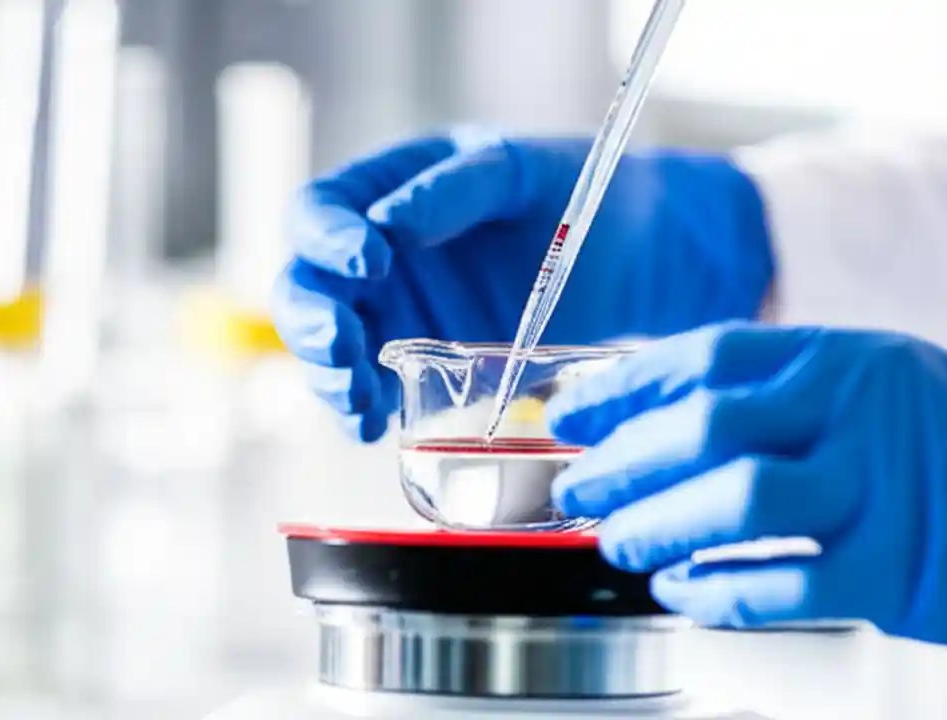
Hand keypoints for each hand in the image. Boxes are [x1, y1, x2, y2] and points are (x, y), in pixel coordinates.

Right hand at [271, 130, 771, 440]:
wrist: (640, 260)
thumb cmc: (580, 196)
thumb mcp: (522, 172)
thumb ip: (456, 188)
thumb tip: (385, 224)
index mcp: (390, 188)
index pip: (322, 210)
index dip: (327, 239)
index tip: (370, 262)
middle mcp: (378, 254)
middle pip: (306, 287)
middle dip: (312, 321)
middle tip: (341, 345)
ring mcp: (396, 314)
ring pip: (329, 348)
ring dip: (329, 376)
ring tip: (359, 399)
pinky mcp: (421, 368)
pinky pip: (373, 391)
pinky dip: (362, 410)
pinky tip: (373, 424)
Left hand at [547, 322, 946, 647]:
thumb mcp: (872, 385)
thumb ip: (777, 397)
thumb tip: (653, 426)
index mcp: (838, 356)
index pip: (705, 357)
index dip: (621, 387)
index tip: (564, 415)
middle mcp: (857, 409)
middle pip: (708, 426)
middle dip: (622, 462)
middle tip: (575, 491)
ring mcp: (882, 488)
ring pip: (739, 499)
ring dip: (660, 524)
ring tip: (620, 542)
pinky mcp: (902, 570)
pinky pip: (785, 585)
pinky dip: (718, 593)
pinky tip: (684, 591)